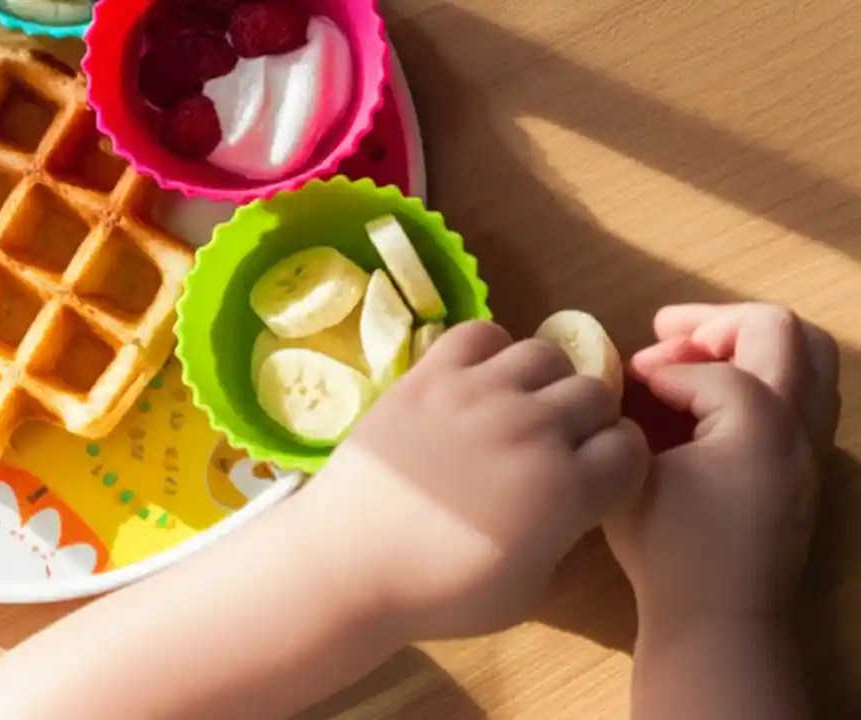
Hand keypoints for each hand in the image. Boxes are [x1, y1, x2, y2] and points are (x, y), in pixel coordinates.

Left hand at [300, 321, 649, 638]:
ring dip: (544, 381)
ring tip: (519, 407)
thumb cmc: (439, 592)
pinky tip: (479, 382)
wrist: (348, 564)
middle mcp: (532, 430)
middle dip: (588, 419)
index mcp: (566, 491)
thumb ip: (568, 535)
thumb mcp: (529, 590)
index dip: (618, 463)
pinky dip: (490, 351)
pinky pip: (480, 334)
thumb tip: (578, 497)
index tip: (596, 473)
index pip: (630, 449)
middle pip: (595, 394)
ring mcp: (478, 395)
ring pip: (545, 354)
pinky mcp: (428, 376)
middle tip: (558, 441)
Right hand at [606, 303, 839, 624]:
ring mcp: (813, 445)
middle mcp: (799, 424)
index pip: (708, 363)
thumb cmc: (668, 550)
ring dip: (751, 340)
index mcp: (758, 422)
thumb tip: (635, 383)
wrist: (719, 619)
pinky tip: (724, 395)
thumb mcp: (632, 474)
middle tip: (665, 336)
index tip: (629, 383)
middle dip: (714, 323)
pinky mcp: (810, 465)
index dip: (661, 364)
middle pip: (778, 330)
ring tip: (700, 354)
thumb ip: (629, 416)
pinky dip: (771, 371)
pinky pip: (810, 389)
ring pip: (811, 354)